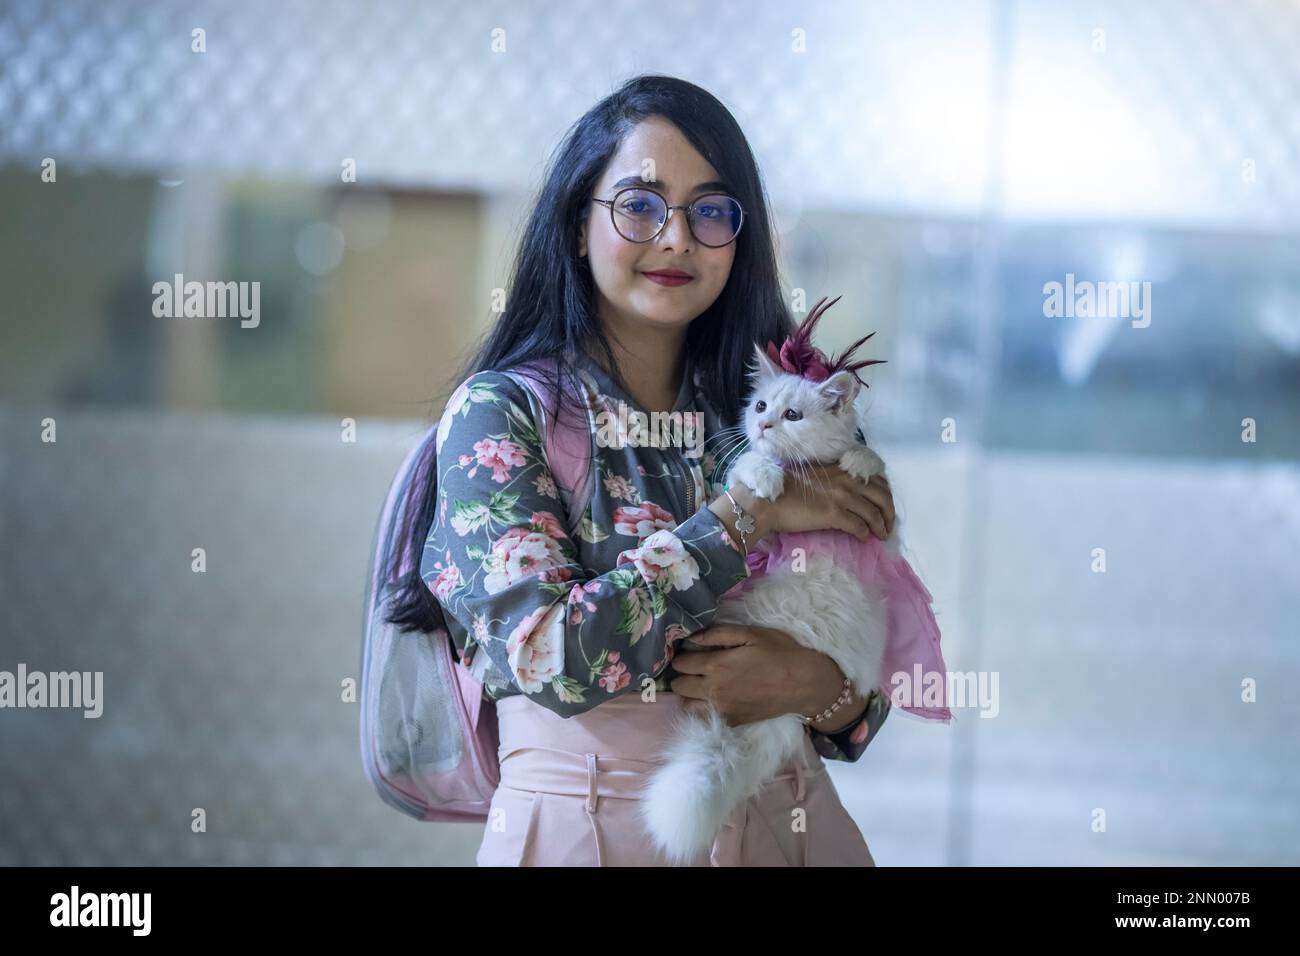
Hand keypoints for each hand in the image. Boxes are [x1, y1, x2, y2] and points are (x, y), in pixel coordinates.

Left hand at [669, 624, 864, 728]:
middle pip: (679, 686)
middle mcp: (714, 690)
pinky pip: (705, 718)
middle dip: (682, 675)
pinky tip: (715, 698)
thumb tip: (692, 638)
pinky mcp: (733, 722)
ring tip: (703, 684)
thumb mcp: (751, 633)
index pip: (681, 664)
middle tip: (695, 668)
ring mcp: (723, 709)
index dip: (682, 655)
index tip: (690, 652)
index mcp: (717, 665)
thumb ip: (718, 633)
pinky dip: (704, 709)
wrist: (804, 683)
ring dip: (690, 694)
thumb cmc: (779, 652)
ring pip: (687, 705)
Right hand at [734, 464, 894, 544]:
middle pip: (881, 495)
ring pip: (873, 513)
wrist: (768, 500)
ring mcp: (840, 497)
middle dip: (889, 512)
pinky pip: (859, 526)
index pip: (875, 478)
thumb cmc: (786, 489)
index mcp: (841, 470)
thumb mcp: (815, 475)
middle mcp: (845, 480)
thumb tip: (846, 491)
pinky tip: (864, 538)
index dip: (885, 493)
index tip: (885, 505)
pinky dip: (865, 533)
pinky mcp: (833, 514)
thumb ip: (833, 479)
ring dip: (881, 526)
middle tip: (888, 524)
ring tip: (881, 535)